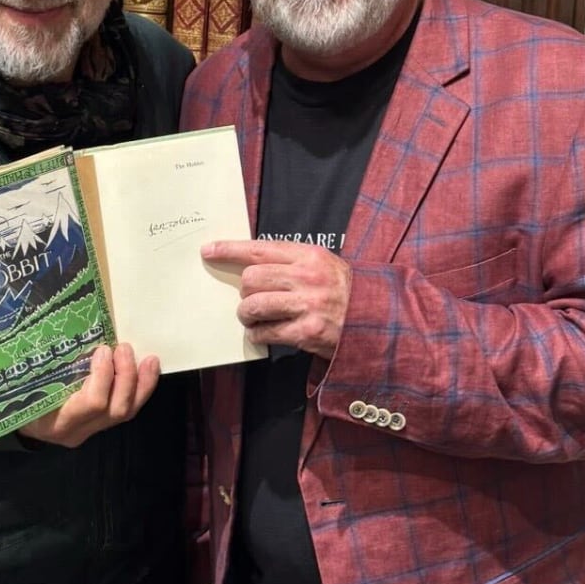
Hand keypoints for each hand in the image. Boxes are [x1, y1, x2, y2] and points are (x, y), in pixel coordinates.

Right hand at [21, 343, 159, 447]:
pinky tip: (148, 370)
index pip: (91, 403)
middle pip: (116, 410)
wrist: (17, 426)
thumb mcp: (24, 385)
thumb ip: (46, 368)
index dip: (103, 375)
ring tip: (148, 359)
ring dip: (141, 383)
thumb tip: (69, 333)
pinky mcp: (100, 426)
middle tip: (123, 348)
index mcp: (56, 421)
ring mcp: (91, 432)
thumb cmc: (15, 399)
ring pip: (127, 413)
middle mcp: (77, 431)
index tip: (102, 350)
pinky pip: (127, 411)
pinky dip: (141, 389)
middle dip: (126, 376)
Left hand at [200, 239, 352, 359]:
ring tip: (252, 317)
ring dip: (246, 314)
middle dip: (244, 291)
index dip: (230, 249)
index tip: (209, 250)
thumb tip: (249, 264)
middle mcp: (307, 278)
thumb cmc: (344, 290)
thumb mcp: (323, 264)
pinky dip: (257, 335)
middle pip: (251, 278)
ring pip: (253, 306)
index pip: (259, 248)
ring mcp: (307, 306)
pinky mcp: (306, 332)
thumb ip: (290, 261)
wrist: (375, 319)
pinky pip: (265, 332)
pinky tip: (263, 333)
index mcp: (309, 255)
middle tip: (250, 298)